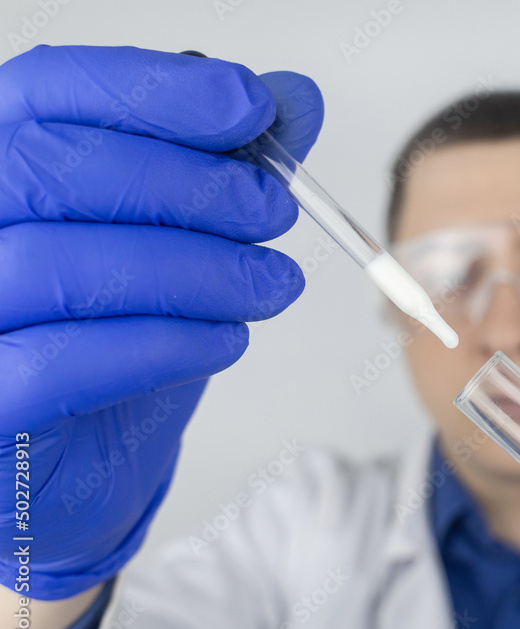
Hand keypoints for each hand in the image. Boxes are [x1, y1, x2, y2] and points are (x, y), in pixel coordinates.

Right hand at [0, 45, 323, 599]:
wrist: (70, 471)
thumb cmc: (106, 346)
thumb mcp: (175, 246)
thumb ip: (222, 167)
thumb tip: (294, 99)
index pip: (50, 92)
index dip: (157, 90)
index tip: (254, 107)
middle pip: (54, 169)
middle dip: (188, 187)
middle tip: (272, 212)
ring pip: (61, 264)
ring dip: (195, 270)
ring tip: (269, 285)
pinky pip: (62, 363)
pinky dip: (164, 344)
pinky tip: (225, 340)